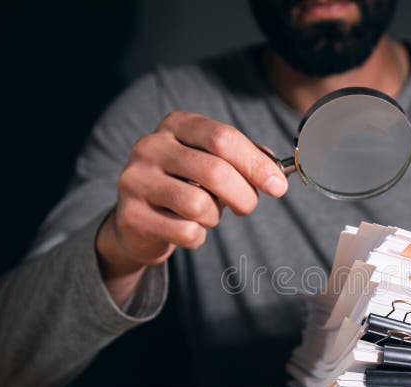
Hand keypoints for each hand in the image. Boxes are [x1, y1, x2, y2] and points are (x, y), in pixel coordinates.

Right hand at [96, 111, 287, 305]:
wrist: (138, 221)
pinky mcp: (131, 215)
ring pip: (199, 205)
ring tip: (207, 215)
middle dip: (244, 196)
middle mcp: (151, 146)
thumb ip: (244, 160)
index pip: (224, 138)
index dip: (256, 164)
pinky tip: (186, 230)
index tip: (278, 186)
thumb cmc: (185, 186)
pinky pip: (185, 232)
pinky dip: (197, 236)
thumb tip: (277, 173)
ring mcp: (136, 179)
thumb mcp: (212, 162)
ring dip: (215, 217)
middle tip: (247, 207)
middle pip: (216, 171)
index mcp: (176, 125)